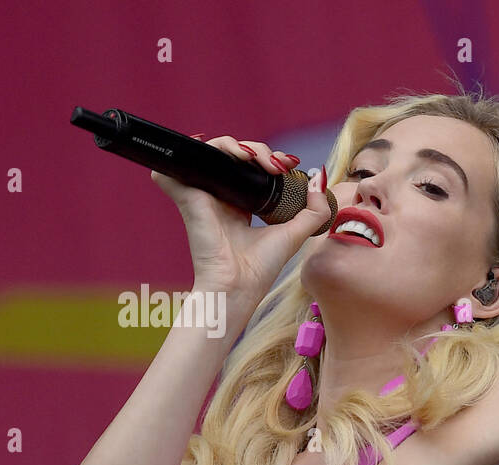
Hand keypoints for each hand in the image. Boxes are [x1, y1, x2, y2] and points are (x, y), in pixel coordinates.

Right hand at [151, 135, 331, 299]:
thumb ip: (313, 211)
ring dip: (233, 144)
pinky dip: (192, 149)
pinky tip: (220, 152)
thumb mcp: (295, 234)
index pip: (252, 168)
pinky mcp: (188, 197)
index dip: (270, 159)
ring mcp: (202, 195)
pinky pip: (179, 164)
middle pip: (234, 156)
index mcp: (240, 204)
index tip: (289, 165)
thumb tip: (319, 182)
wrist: (238, 285)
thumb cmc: (260, 267)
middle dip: (259, 150)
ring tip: (255, 157)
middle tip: (278, 163)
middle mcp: (220, 196)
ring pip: (211, 152)